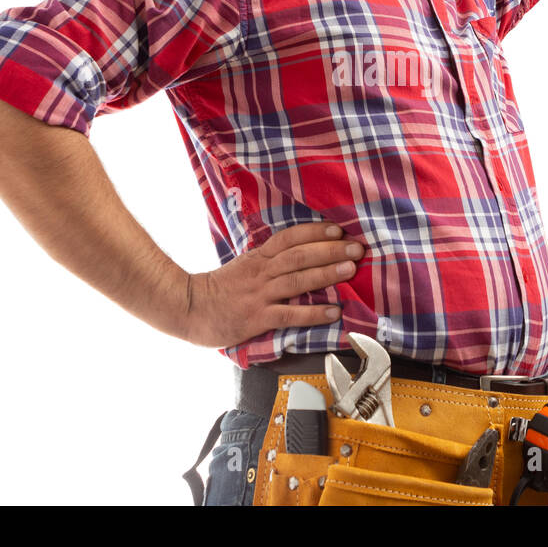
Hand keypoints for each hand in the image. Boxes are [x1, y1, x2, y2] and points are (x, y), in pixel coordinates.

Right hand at [183, 221, 363, 348]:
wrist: (190, 309)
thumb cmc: (221, 289)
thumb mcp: (245, 266)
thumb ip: (271, 260)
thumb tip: (303, 253)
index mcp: (259, 257)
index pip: (289, 238)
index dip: (314, 232)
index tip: (338, 229)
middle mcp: (262, 272)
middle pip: (300, 256)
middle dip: (331, 250)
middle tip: (357, 248)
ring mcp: (260, 295)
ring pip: (297, 280)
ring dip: (327, 273)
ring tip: (350, 270)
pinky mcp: (257, 318)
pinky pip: (290, 314)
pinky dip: (313, 312)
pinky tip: (333, 311)